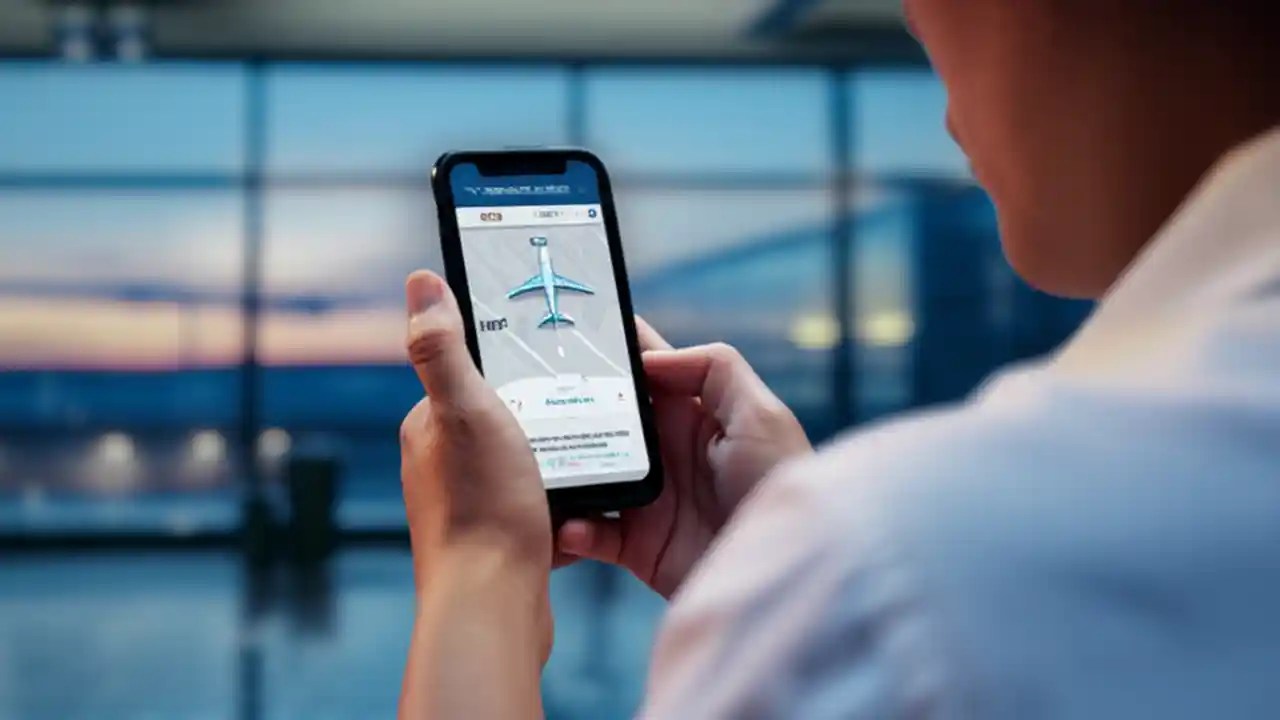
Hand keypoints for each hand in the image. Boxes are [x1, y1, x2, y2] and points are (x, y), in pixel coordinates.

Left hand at [398, 268, 551, 620]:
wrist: (493, 607)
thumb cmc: (481, 510)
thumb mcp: (467, 410)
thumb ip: (443, 346)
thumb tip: (421, 280)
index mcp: (427, 427)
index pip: (472, 371)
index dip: (513, 363)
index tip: (552, 360)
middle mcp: (440, 463)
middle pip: (505, 413)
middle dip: (544, 410)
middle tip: (583, 405)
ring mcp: (467, 502)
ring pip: (526, 459)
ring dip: (558, 456)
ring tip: (587, 457)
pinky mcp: (496, 537)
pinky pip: (538, 502)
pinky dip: (562, 498)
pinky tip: (583, 505)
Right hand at [556, 320, 811, 597]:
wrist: (780, 570)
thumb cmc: (778, 485)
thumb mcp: (762, 414)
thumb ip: (715, 369)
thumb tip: (650, 357)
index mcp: (690, 413)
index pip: (643, 371)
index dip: (609, 350)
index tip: (565, 329)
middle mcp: (662, 452)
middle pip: (601, 420)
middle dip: (565, 406)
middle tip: (525, 393)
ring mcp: (646, 498)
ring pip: (585, 474)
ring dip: (557, 469)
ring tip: (530, 461)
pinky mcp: (638, 545)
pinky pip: (590, 533)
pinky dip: (572, 529)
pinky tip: (568, 524)